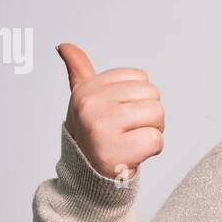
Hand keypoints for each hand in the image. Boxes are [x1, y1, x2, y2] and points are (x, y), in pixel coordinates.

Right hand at [57, 42, 163, 180]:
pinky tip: (133, 155)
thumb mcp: (82, 100)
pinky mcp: (115, 151)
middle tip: (128, 131)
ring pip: (157, 114)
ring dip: (152, 131)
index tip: (120, 114)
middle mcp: (91, 105)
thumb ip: (78, 71)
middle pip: (152, 95)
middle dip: (148, 115)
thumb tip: (63, 45)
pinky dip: (152, 150)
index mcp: (87, 89)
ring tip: (132, 141)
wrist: (86, 176)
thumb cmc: (92, 134)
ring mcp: (101, 127)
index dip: (138, 98)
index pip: (140, 78)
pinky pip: (156, 140)